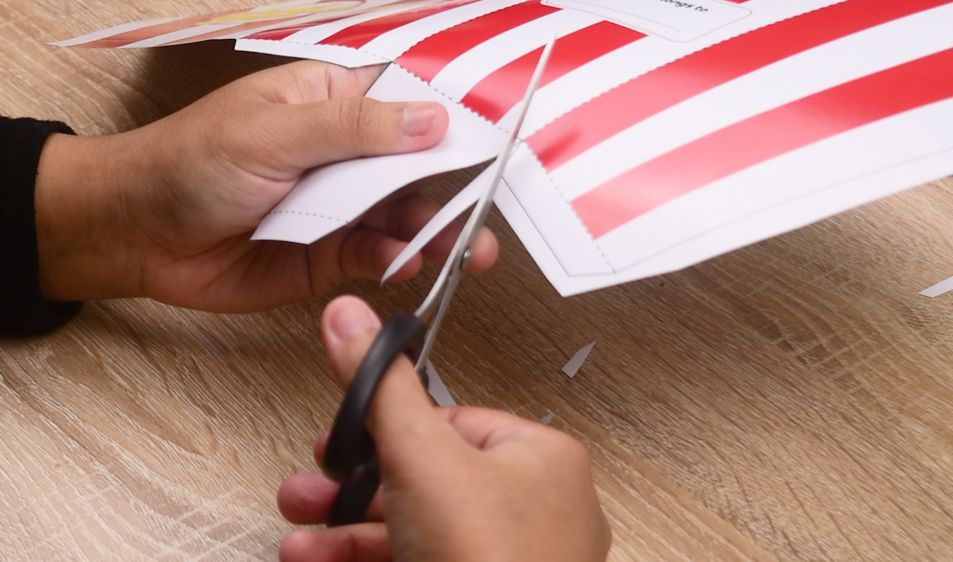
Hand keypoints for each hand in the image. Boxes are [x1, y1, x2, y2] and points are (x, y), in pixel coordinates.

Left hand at [34, 61, 497, 310]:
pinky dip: (395, 261)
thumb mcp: (275, 132)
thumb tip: (430, 122)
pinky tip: (409, 262)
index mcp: (330, 103)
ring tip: (465, 249)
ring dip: (434, 233)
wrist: (136, 235)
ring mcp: (338, 206)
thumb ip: (355, 130)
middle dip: (455, 188)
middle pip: (416, 168)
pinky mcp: (327, 255)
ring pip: (402, 217)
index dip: (451, 121)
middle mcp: (343, 154)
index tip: (497, 142)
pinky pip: (374, 256)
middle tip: (486, 211)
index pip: (406, 105)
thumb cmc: (189, 162)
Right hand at [276, 296, 611, 561]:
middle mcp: (536, 507)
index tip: (339, 435)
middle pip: (426, 478)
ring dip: (347, 531)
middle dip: (351, 486)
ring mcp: (513, 559)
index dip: (388, 428)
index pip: (452, 421)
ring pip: (418, 529)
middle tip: (307, 486)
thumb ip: (382, 390)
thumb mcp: (423, 460)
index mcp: (540, 458)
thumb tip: (351, 317)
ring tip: (297, 536)